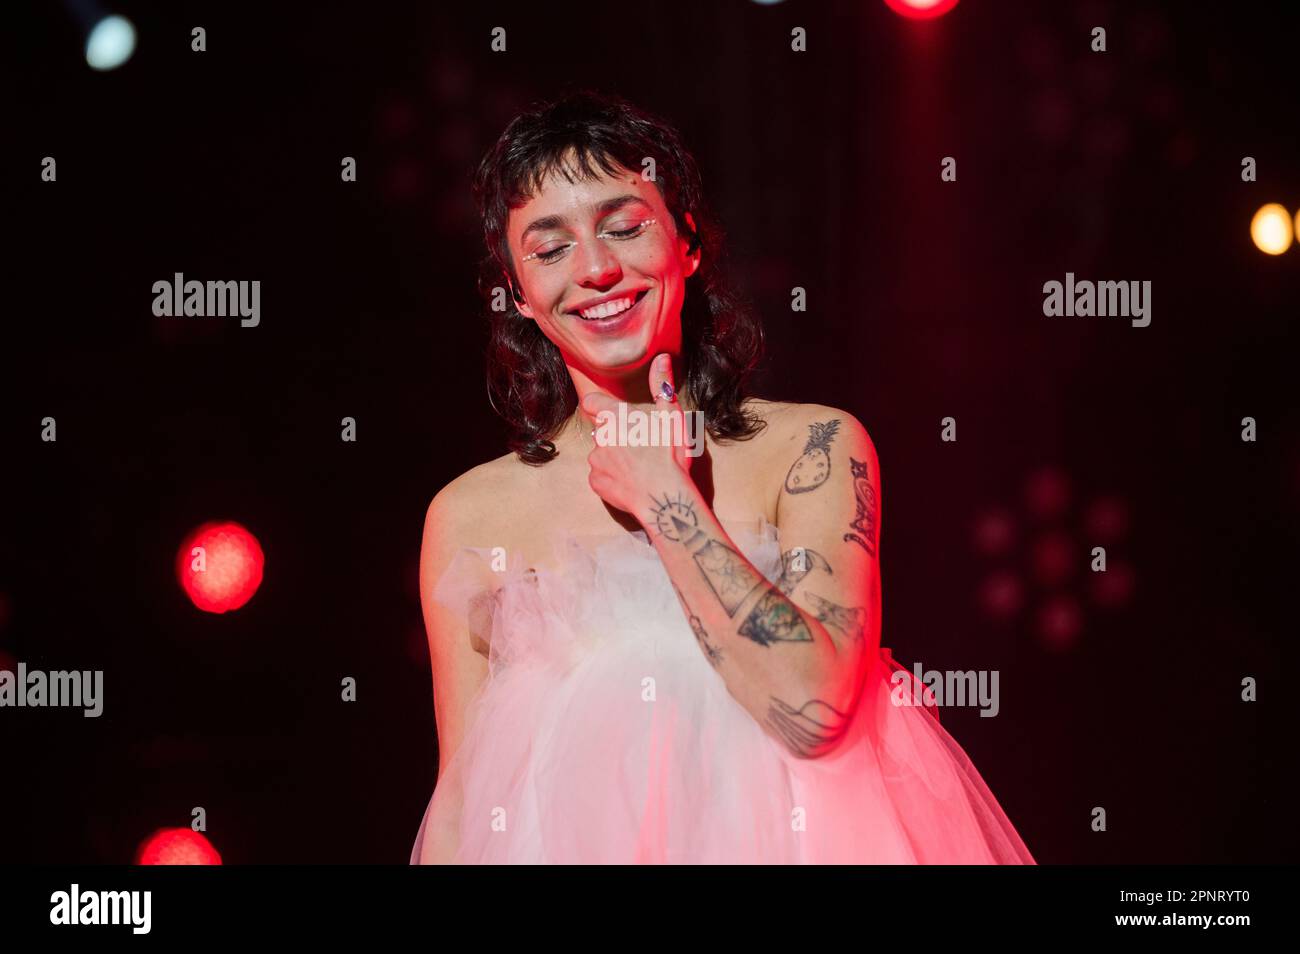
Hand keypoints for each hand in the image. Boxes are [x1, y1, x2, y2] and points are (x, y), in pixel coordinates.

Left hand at [580, 353, 694, 525]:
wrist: (664, 496)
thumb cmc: (670, 455)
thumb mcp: (671, 416)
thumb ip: (662, 386)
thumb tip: (661, 358)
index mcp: (615, 417)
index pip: (591, 402)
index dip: (601, 406)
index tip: (614, 414)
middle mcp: (600, 437)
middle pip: (601, 430)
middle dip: (616, 435)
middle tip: (640, 445)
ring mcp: (596, 461)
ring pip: (601, 453)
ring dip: (614, 457)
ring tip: (638, 466)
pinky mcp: (596, 483)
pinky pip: (600, 476)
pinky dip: (612, 477)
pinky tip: (631, 481)